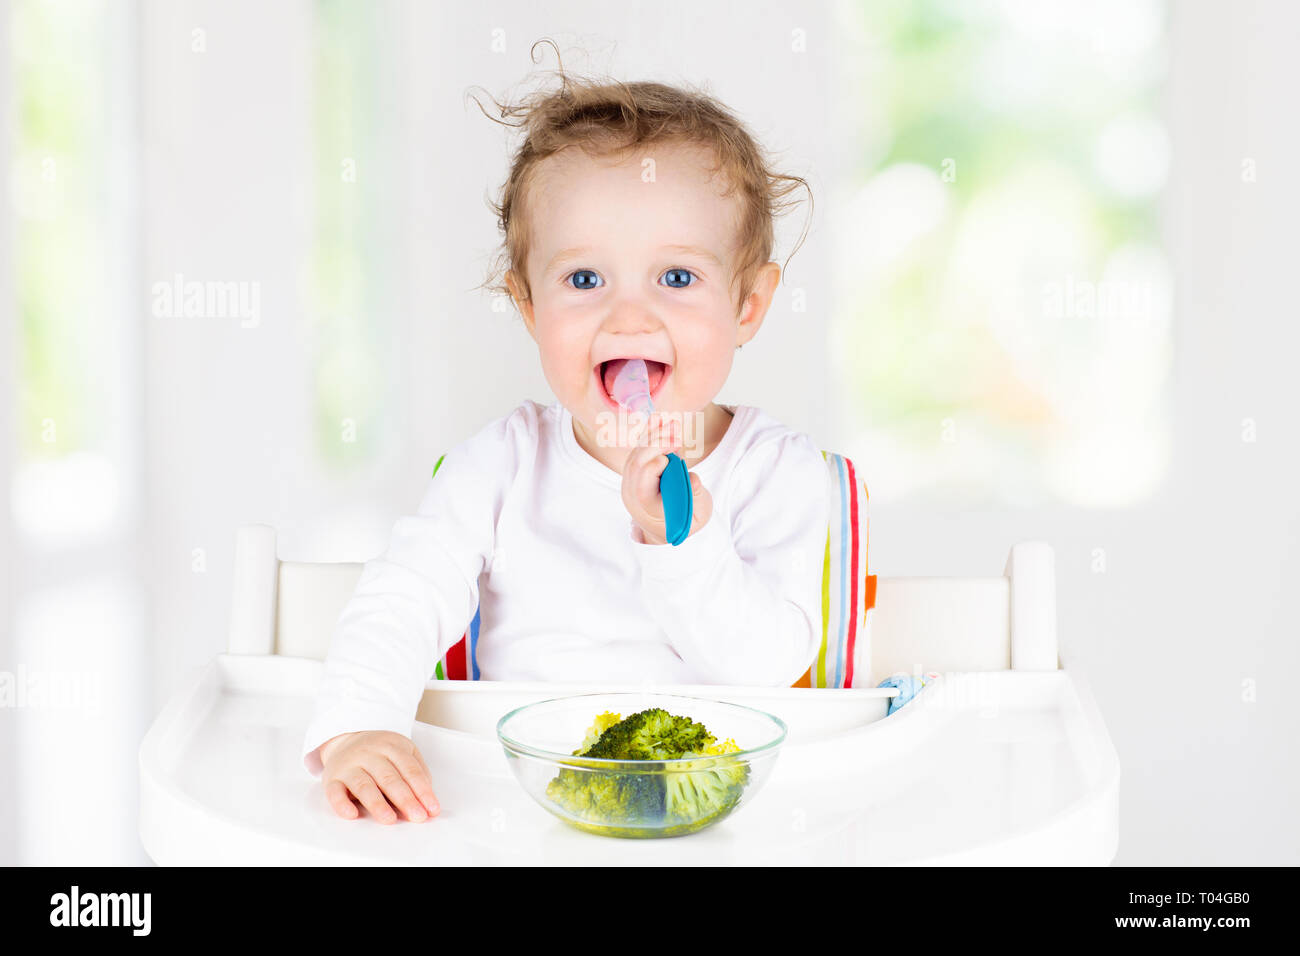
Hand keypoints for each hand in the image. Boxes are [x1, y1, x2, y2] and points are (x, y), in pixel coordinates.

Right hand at [318, 730, 439, 823]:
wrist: (345, 740)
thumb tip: (426, 798)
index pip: (410, 770)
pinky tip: (352, 815)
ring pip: (364, 785)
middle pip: (389, 778)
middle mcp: (369, 754)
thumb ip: (417, 771)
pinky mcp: (332, 779)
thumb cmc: (380, 752)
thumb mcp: (403, 751)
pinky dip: (342, 804)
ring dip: (377, 803)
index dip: (422, 790)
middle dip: (405, 799)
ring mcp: (349, 766)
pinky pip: (335, 792)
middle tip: (417, 816)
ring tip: (389, 819)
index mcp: (391, 746)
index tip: (432, 809)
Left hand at [621, 413, 712, 545]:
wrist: (668, 527)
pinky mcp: (632, 474)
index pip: (643, 484)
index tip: (674, 455)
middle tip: (676, 434)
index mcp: (649, 508)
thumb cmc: (687, 520)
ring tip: (672, 425)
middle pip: (637, 464)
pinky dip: (649, 437)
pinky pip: (637, 451)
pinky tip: (660, 422)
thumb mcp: (699, 513)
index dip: (656, 465)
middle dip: (656, 444)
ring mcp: (629, 484)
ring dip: (653, 437)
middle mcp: (633, 496)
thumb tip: (694, 479)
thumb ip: (696, 496)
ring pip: (635, 455)